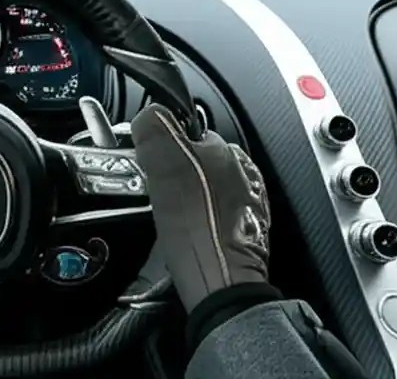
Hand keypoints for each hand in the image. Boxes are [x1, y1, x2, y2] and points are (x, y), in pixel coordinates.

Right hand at [131, 103, 269, 311]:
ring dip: (189, 195)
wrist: (223, 282)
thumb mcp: (165, 167)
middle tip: (156, 191)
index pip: (187, 131)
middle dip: (176, 171)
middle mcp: (244, 171)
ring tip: (171, 215)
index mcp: (225, 150)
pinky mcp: (249, 229)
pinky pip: (217, 211)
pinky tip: (188, 231)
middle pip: (198, 159)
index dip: (163, 144)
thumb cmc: (195, 227)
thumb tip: (149, 114)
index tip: (148, 162)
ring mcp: (249, 201)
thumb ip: (156, 130)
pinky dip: (201, 217)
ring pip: (208, 186)